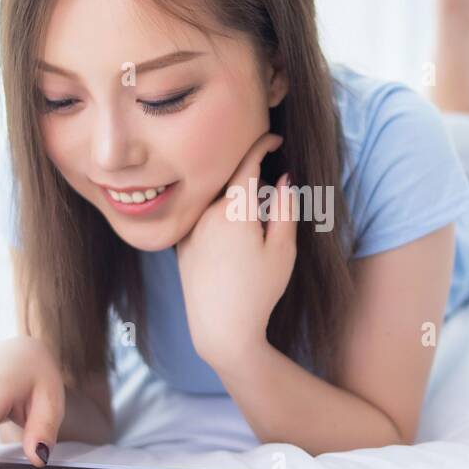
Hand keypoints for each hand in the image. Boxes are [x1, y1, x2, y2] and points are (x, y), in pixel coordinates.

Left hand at [175, 131, 296, 370]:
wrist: (220, 330)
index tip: (275, 137)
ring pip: (216, 198)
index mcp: (234, 210)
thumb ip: (286, 208)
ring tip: (253, 226)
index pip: (247, 162)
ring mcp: (190, 229)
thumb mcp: (284, 250)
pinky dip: (218, 214)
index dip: (262, 143)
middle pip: (230, 179)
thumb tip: (284, 177)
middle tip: (270, 191)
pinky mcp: (182, 245)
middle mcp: (206, 214)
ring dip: (235, 197)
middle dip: (251, 176)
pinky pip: (202, 216)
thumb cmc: (258, 292)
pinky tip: (232, 240)